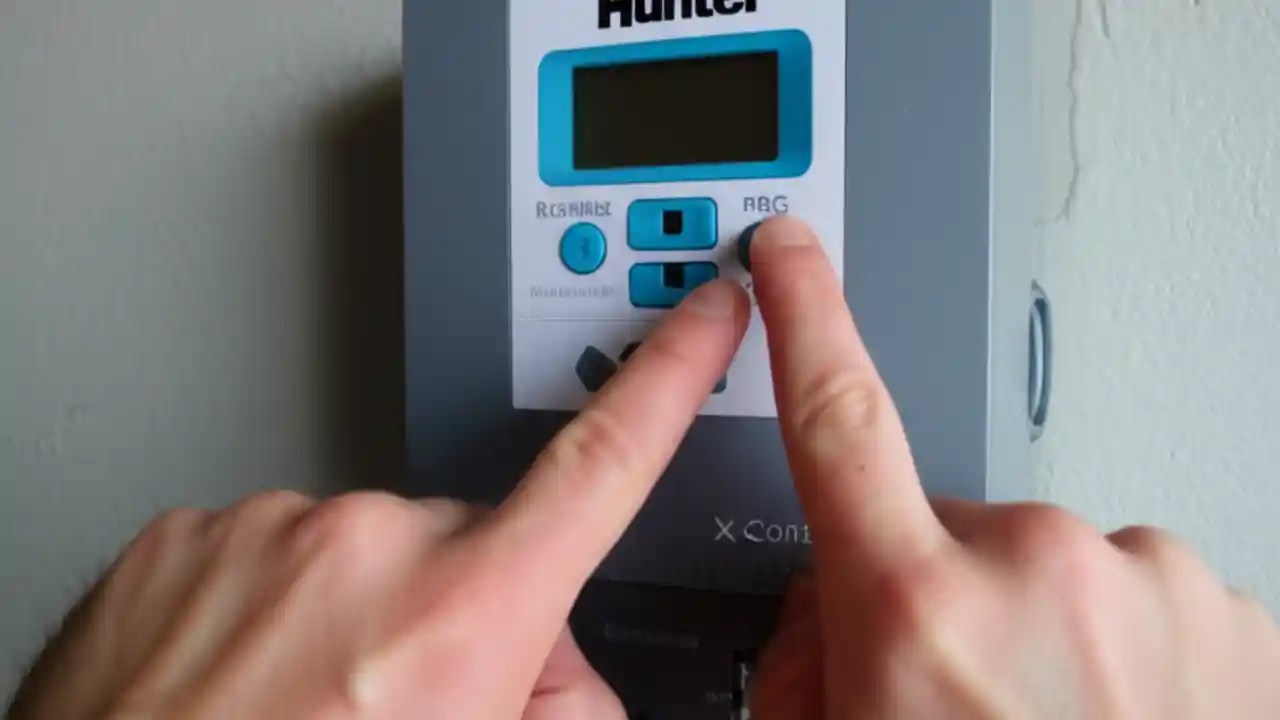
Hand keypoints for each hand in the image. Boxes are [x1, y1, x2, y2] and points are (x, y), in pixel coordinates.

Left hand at [7, 281, 750, 719]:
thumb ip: (559, 702)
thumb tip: (558, 664)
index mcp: (459, 618)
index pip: (600, 468)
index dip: (669, 379)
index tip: (704, 312)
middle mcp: (366, 550)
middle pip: (468, 542)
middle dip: (461, 605)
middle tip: (409, 700)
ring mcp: (264, 532)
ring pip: (364, 549)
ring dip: (357, 611)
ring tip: (309, 704)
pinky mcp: (184, 536)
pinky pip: (271, 550)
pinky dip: (274, 603)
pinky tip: (247, 680)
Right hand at [745, 216, 1279, 718]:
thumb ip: (810, 659)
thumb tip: (829, 604)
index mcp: (918, 606)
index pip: (836, 416)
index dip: (805, 318)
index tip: (790, 250)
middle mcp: (1038, 571)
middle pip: (942, 525)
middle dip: (929, 589)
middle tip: (945, 695)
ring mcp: (1151, 585)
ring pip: (1047, 565)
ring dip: (1033, 626)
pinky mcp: (1231, 612)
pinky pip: (1138, 597)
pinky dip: (1118, 647)